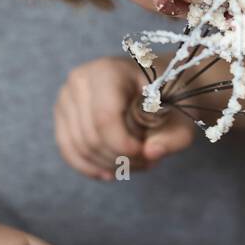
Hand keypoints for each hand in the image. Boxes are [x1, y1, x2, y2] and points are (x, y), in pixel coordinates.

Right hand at [54, 56, 194, 179]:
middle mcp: (81, 80)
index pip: (105, 118)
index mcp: (109, 70)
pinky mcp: (62, 115)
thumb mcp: (182, 116)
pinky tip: (110, 173)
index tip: (147, 154)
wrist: (159, 82)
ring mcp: (66, 97)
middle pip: (91, 136)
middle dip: (121, 158)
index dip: (124, 145)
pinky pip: (68, 150)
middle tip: (148, 160)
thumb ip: (173, 137)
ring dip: (110, 165)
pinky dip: (89, 167)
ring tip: (137, 163)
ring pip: (80, 147)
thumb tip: (151, 153)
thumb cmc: (170, 97)